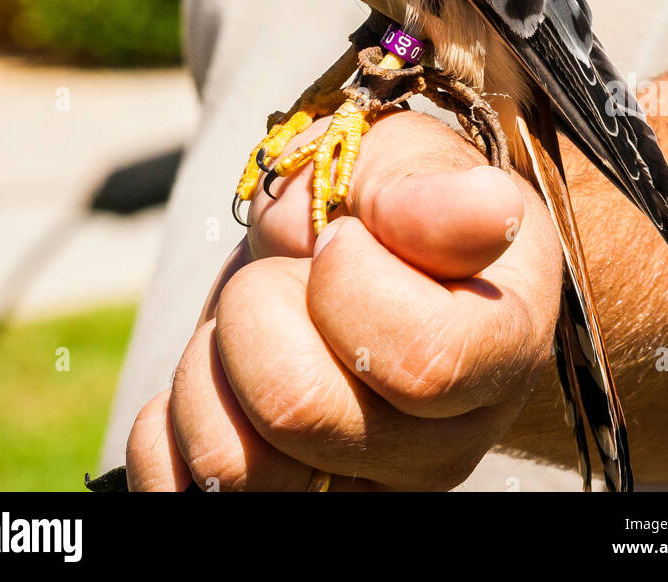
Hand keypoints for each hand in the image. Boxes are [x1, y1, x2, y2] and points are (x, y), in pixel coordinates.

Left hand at [125, 109, 562, 490]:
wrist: (334, 238)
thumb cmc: (380, 198)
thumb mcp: (402, 162)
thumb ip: (431, 193)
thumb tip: (486, 211)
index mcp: (500, 353)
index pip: (421, 360)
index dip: (350, 280)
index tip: (341, 236)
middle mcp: (443, 447)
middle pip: (299, 410)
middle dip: (259, 307)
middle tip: (287, 275)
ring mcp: (361, 490)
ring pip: (231, 467)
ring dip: (210, 365)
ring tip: (254, 324)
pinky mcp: (283, 505)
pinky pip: (177, 496)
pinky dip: (167, 425)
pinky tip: (213, 377)